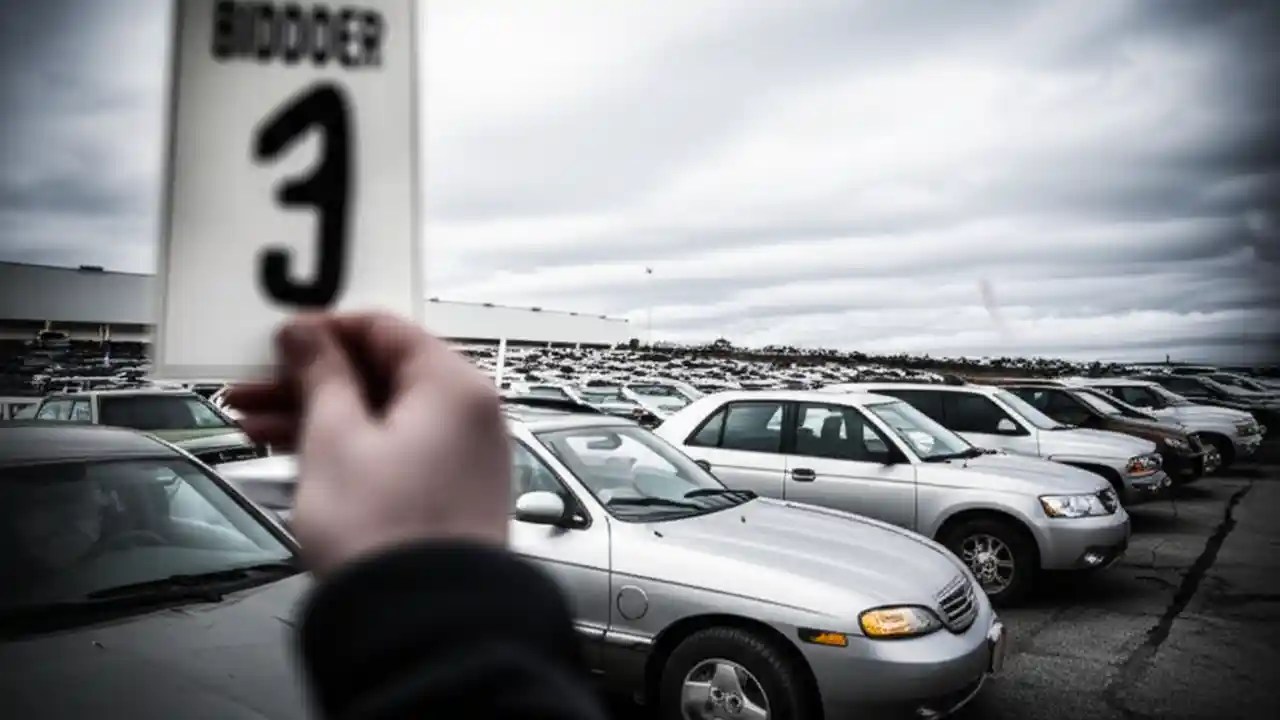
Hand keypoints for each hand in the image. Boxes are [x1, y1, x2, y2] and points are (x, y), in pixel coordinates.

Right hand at [224, 313, 509, 574]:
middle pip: (382, 372)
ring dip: (319, 414)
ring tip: (256, 422)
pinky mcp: (450, 492)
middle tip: (257, 384)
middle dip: (312, 379)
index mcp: (455, 386)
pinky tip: (294, 453)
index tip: (282, 340)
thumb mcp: (335, 438)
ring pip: (383, 413)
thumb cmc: (388, 535)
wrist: (421, 621)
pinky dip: (349, 446)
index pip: (386, 327)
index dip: (326, 329)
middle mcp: (471, 415)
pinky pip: (395, 448)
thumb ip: (320, 375)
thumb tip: (308, 336)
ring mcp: (464, 456)